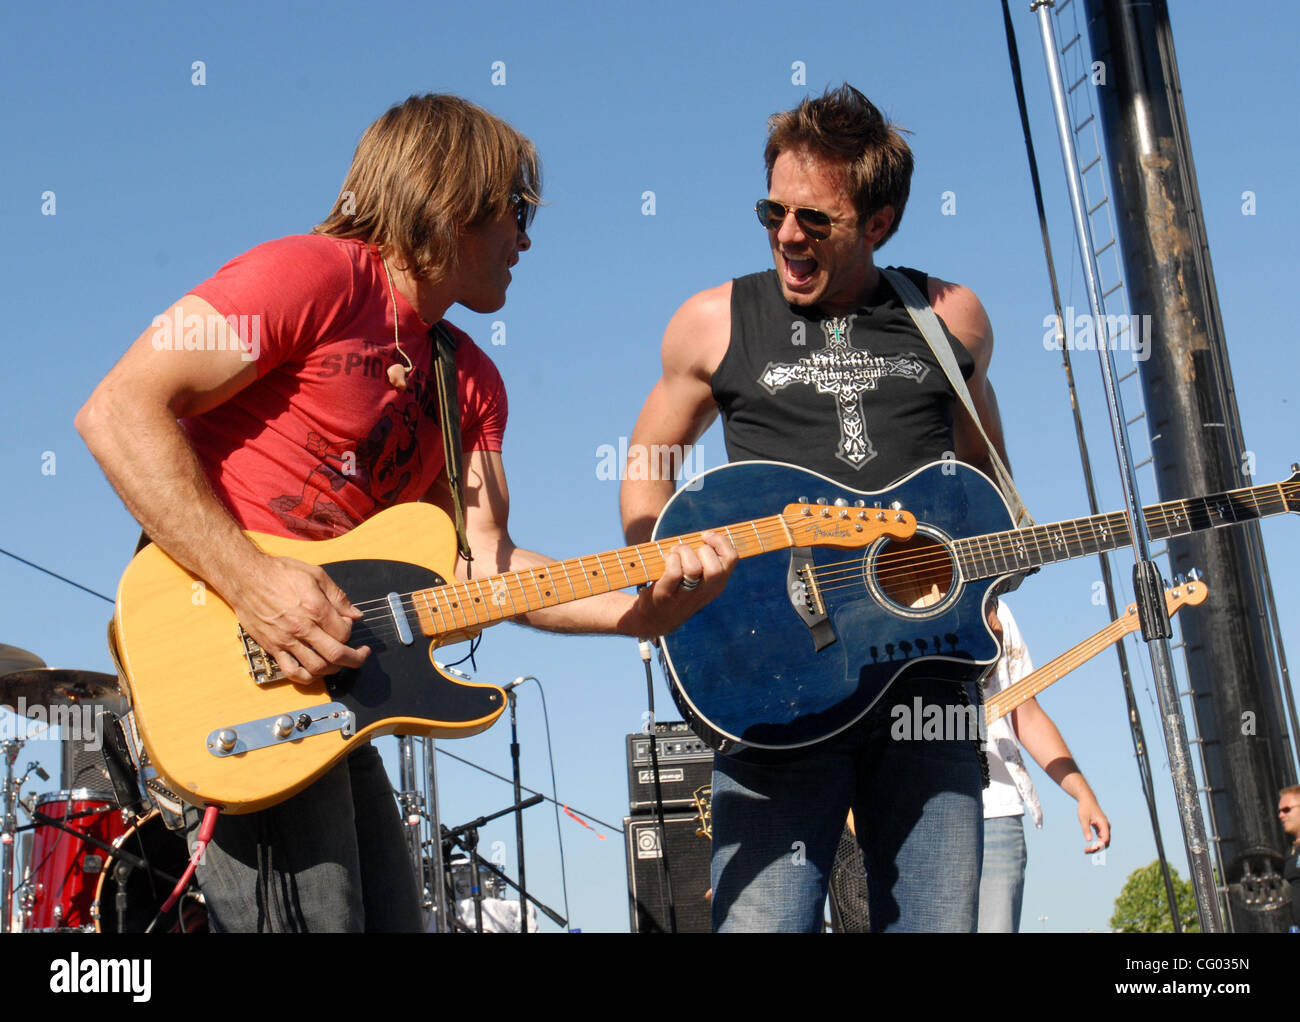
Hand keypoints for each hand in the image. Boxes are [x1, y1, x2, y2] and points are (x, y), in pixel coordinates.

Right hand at [224, 554, 370, 683]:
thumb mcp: (315, 575)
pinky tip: (315, 671)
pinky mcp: (272, 647)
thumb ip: (338, 596)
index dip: (351, 631)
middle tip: (360, 655)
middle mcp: (302, 627)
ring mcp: (286, 640)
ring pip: (317, 667)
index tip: (348, 625)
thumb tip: (355, 614)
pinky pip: (292, 672)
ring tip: (339, 662)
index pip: (344, 632)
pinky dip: (307, 677)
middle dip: (355, 658)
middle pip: (336, 654)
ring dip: (333, 669)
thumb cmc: (278, 573)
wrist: (245, 577)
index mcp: (315, 608)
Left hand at [634, 531, 736, 636]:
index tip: (705, 536)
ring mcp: (685, 596)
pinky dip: (670, 559)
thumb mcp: (698, 580)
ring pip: (694, 568)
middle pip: (716, 567)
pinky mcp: (666, 595)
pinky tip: (665, 560)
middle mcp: (704, 592)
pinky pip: (674, 572)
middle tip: (688, 551)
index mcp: (716, 585)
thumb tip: (706, 535)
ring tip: (674, 554)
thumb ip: (706, 561)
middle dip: (701, 550)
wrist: (654, 619)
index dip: (721, 541)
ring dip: (682, 552)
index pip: (732, 558)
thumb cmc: (677, 589)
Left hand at [1078, 794, 1110, 853]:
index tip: (1090, 849)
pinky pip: (1101, 839)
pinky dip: (1096, 844)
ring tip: (1086, 850)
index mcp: (1104, 824)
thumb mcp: (1083, 818)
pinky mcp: (1101, 828)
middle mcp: (1106, 827)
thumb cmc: (1085, 808)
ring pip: (1104, 841)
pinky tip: (1089, 846)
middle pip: (1106, 842)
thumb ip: (1086, 829)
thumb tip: (1089, 840)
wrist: (1087, 800)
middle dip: (1098, 848)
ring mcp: (1104, 828)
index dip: (1099, 846)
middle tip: (1086, 851)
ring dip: (1097, 847)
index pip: (1105, 839)